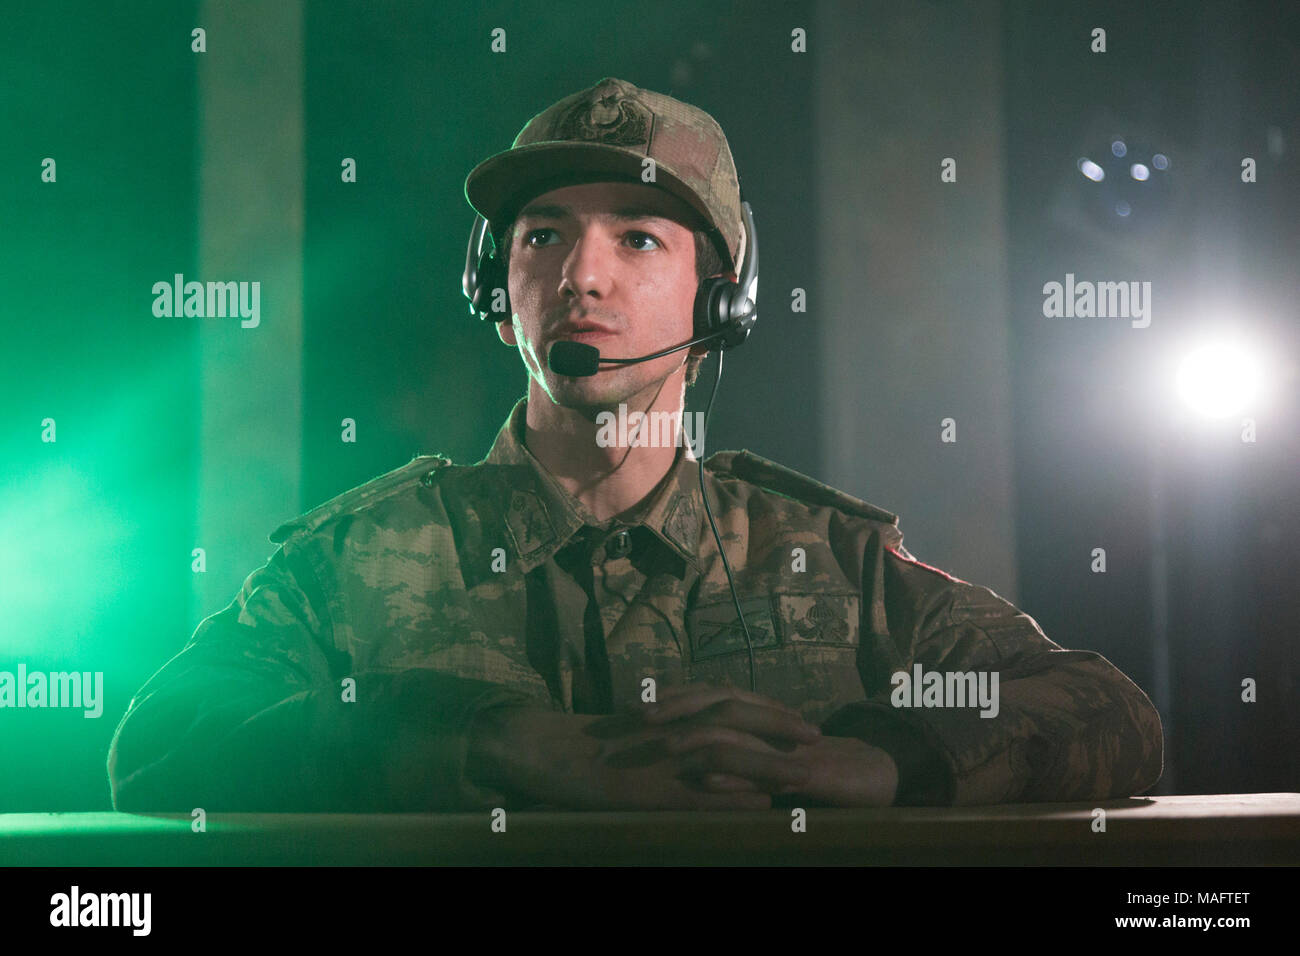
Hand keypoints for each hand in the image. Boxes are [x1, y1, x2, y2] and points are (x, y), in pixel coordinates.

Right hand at [465, 688, 819, 810]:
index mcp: (674, 713)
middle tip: (815, 736)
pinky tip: (759, 804)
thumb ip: (679, 726)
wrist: (551, 751)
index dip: (769, 710)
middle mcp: (673, 729)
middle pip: (735, 718)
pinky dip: (730, 797)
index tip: (802, 720)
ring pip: (724, 754)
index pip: (730, 702)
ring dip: (766, 762)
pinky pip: (697, 793)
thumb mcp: (644, 727)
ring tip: (801, 772)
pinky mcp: (651, 791)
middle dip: (779, 726)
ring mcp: (664, 759)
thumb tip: (718, 734)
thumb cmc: (596, 741)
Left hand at [646, 684, 899, 806]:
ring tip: (665, 745)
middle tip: (638, 714)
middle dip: (677, 706)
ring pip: (740, 734)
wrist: (882, 776)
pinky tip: (708, 782)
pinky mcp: (809, 776)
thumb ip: (744, 756)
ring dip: (699, 738)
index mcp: (764, 720)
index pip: (715, 696)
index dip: (678, 696)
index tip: (640, 700)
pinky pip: (766, 773)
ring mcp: (790, 749)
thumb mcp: (777, 760)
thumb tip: (698, 758)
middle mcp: (773, 727)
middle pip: (720, 703)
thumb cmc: (826, 770)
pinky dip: (735, 776)